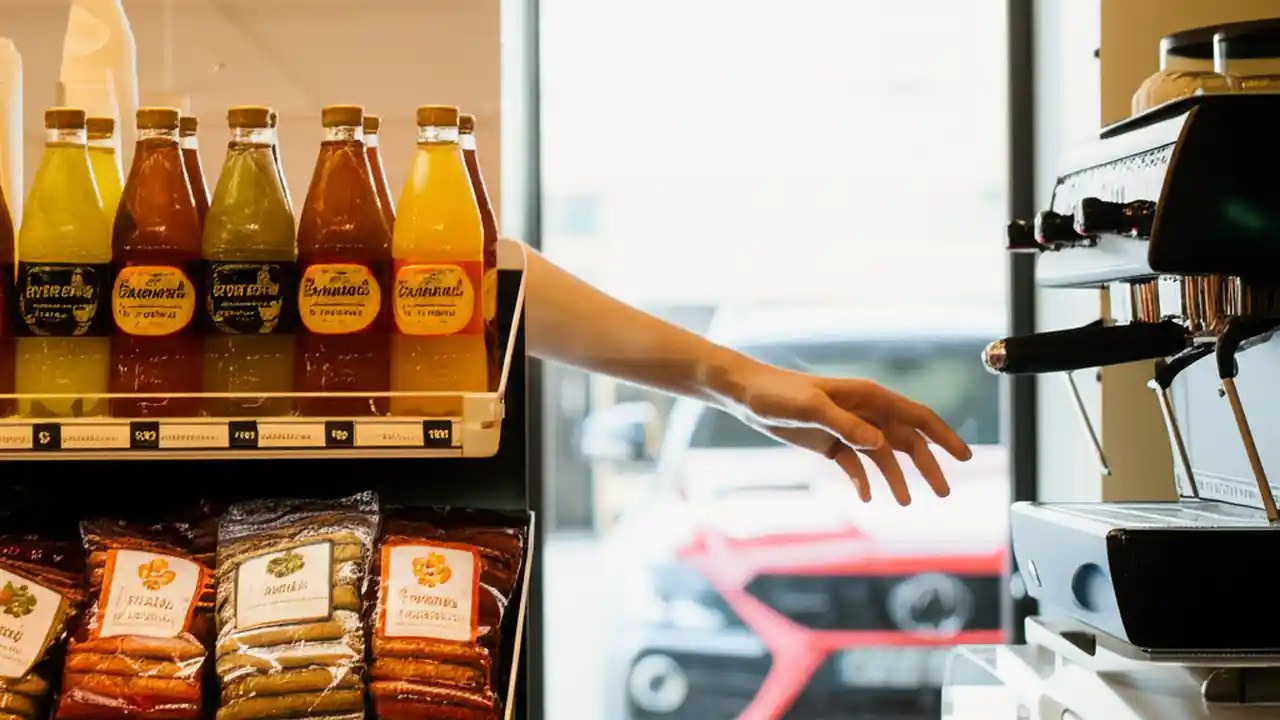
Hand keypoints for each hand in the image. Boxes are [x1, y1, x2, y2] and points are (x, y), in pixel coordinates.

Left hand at [713, 359, 972, 504]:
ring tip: (906, 504)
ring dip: (897, 478)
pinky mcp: (831, 442)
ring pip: (884, 455)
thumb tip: (879, 443)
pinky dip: (864, 481)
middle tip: (944, 492)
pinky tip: (868, 498)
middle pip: (907, 440)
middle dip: (928, 465)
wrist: (747, 394)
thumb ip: (845, 424)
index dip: (944, 436)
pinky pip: (856, 465)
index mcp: (868, 397)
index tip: (965, 457)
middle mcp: (865, 412)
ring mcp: (849, 428)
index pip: (917, 417)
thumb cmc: (777, 394)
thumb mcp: (810, 408)